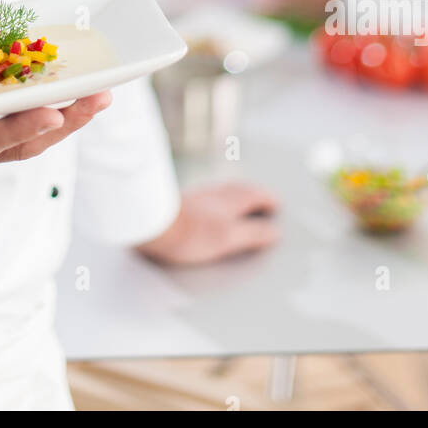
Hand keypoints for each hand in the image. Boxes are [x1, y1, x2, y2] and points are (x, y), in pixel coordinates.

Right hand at [0, 90, 112, 172]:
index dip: (19, 131)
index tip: (52, 114)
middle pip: (22, 145)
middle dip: (64, 125)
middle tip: (100, 98)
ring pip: (29, 137)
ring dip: (67, 117)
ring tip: (102, 94)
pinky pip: (21, 122)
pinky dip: (49, 107)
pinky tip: (73, 88)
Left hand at [135, 182, 278, 264]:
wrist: (150, 225)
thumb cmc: (188, 233)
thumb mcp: (228, 238)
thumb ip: (252, 234)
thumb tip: (273, 232)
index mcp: (229, 201)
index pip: (255, 194)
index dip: (268, 200)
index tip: (276, 205)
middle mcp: (214, 195)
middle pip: (240, 189)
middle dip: (254, 195)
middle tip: (264, 201)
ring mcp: (197, 197)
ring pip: (222, 192)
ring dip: (235, 196)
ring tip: (240, 203)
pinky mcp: (181, 203)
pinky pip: (206, 198)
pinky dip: (216, 201)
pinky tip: (208, 208)